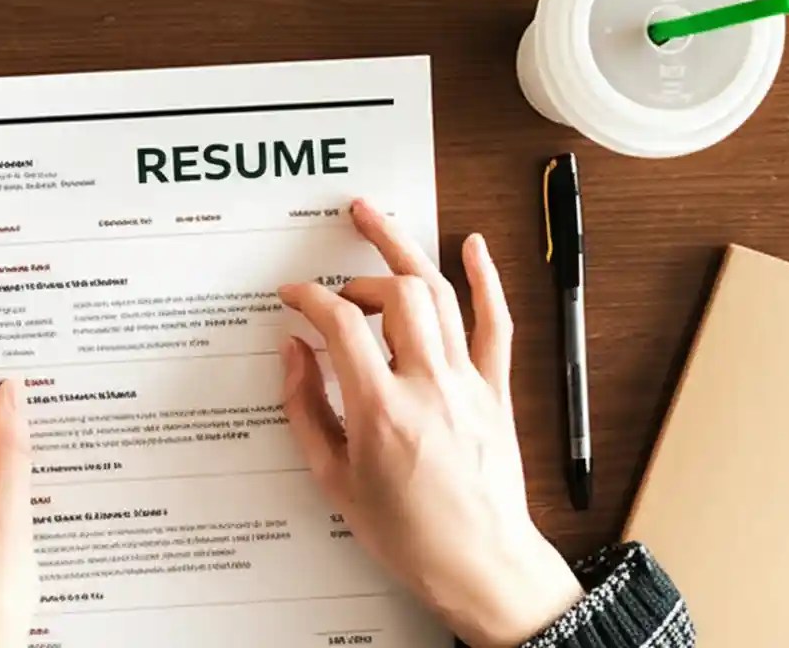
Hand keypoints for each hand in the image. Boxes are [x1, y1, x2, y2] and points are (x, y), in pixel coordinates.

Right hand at [279, 200, 582, 647]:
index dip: (309, 296)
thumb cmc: (409, 535)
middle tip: (338, 284)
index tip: (293, 296)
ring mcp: (468, 383)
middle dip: (361, 274)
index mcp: (381, 411)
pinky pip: (496, 324)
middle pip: (398, 294)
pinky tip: (472, 247)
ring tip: (379, 223)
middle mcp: (428, 386)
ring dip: (407, 254)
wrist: (479, 564)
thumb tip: (294, 354)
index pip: (341, 323)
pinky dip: (486, 279)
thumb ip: (306, 410)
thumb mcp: (335, 480)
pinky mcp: (496, 391)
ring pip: (441, 295)